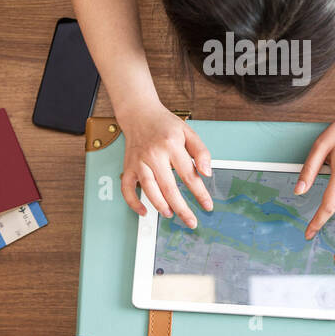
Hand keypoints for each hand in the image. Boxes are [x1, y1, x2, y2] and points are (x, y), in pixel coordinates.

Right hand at [117, 101, 212, 227]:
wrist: (140, 114)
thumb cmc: (165, 125)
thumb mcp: (188, 133)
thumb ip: (201, 152)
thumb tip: (206, 173)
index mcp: (171, 145)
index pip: (188, 174)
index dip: (199, 193)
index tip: (207, 206)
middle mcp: (153, 154)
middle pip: (169, 187)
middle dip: (181, 208)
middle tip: (191, 221)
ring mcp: (139, 162)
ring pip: (148, 189)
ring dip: (160, 205)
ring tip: (170, 214)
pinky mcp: (128, 167)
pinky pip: (127, 189)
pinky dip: (133, 202)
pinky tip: (143, 211)